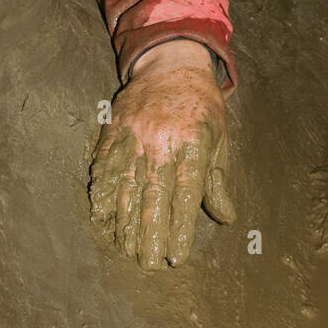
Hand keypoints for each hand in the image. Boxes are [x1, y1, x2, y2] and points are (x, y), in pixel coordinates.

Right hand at [89, 41, 234, 269]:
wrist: (172, 63)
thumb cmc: (202, 107)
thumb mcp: (219, 139)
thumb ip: (217, 180)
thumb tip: (226, 218)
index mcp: (194, 143)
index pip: (187, 194)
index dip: (180, 228)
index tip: (177, 257)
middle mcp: (163, 141)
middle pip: (154, 196)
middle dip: (151, 234)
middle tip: (148, 263)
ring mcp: (135, 135)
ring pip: (126, 186)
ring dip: (125, 222)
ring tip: (127, 249)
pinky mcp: (114, 131)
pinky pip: (104, 167)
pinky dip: (101, 195)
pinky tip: (101, 218)